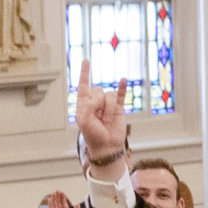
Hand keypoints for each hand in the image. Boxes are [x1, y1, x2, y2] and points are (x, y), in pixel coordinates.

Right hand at [43, 192, 86, 207]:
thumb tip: (78, 204)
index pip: (63, 205)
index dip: (62, 198)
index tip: (62, 192)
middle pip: (58, 204)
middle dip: (57, 197)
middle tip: (57, 190)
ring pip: (54, 207)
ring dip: (54, 200)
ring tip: (53, 193)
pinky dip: (50, 206)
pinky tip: (50, 200)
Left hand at [73, 60, 129, 178]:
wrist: (106, 147)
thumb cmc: (92, 135)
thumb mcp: (84, 120)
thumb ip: (89, 104)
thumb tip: (102, 95)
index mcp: (84, 104)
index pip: (83, 85)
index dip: (84, 73)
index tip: (86, 60)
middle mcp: (96, 102)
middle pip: (98, 90)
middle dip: (99, 102)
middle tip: (98, 117)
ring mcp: (107, 104)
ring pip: (109, 95)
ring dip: (108, 109)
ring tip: (106, 121)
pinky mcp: (119, 108)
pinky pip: (121, 95)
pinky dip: (122, 87)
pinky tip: (123, 80)